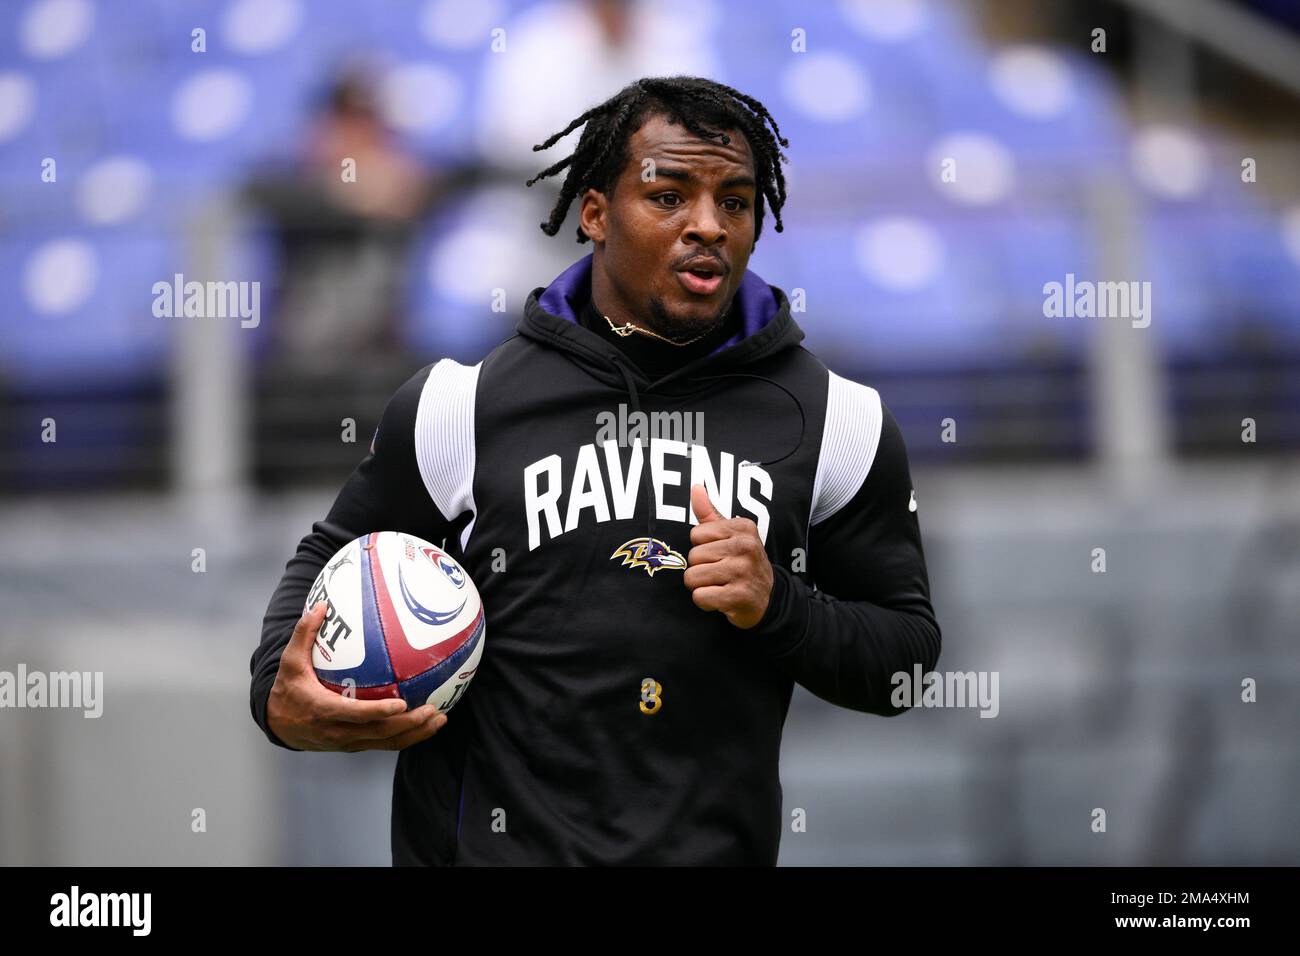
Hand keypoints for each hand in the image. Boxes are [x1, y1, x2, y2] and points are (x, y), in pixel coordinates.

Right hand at [266, 602, 448, 751]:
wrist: (278, 724)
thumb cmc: (289, 688)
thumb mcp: (290, 661)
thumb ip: (304, 633)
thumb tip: (322, 605)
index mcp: (324, 711)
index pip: (355, 715)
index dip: (378, 712)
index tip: (401, 703)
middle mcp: (339, 732)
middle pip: (379, 733)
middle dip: (408, 724)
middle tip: (432, 710)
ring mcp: (349, 742)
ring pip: (386, 743)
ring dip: (415, 734)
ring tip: (440, 719)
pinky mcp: (356, 745)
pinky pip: (385, 743)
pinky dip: (408, 736)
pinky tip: (428, 724)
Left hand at [683, 483, 773, 629]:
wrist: (768, 598)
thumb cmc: (742, 563)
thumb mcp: (731, 535)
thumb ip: (709, 513)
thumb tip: (696, 487)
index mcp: (744, 528)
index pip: (696, 534)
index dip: (702, 548)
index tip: (720, 554)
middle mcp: (746, 547)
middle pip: (693, 556)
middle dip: (700, 569)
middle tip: (720, 573)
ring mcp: (743, 572)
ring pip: (692, 577)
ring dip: (701, 586)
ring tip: (719, 585)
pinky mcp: (738, 596)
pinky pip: (700, 596)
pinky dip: (706, 602)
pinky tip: (721, 599)